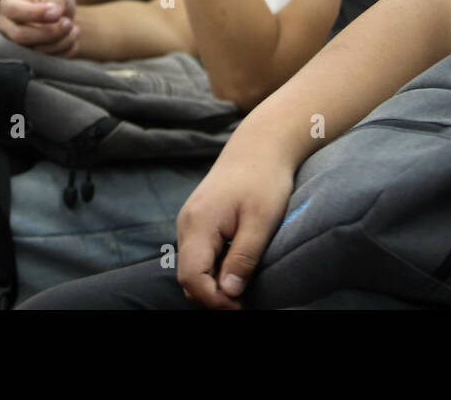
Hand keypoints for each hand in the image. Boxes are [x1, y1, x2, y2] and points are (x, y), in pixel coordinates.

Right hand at [0, 0, 79, 55]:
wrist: (60, 18)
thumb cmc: (53, 0)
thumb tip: (55, 13)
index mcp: (9, 4)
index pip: (13, 10)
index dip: (35, 13)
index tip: (56, 13)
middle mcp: (7, 27)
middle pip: (20, 36)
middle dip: (49, 32)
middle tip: (68, 23)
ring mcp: (16, 46)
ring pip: (34, 51)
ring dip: (61, 41)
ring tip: (75, 28)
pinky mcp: (30, 60)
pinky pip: (47, 61)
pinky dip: (65, 51)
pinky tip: (73, 38)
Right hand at [175, 144, 296, 308]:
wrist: (260, 145)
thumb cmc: (264, 179)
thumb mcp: (261, 220)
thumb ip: (243, 257)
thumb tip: (229, 293)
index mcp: (198, 224)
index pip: (192, 278)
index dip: (214, 299)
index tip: (241, 306)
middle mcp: (186, 224)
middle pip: (188, 276)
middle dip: (212, 295)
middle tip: (244, 300)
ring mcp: (189, 221)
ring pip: (192, 266)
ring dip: (213, 282)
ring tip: (243, 284)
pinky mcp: (198, 220)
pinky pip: (198, 253)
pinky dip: (214, 267)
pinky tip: (237, 264)